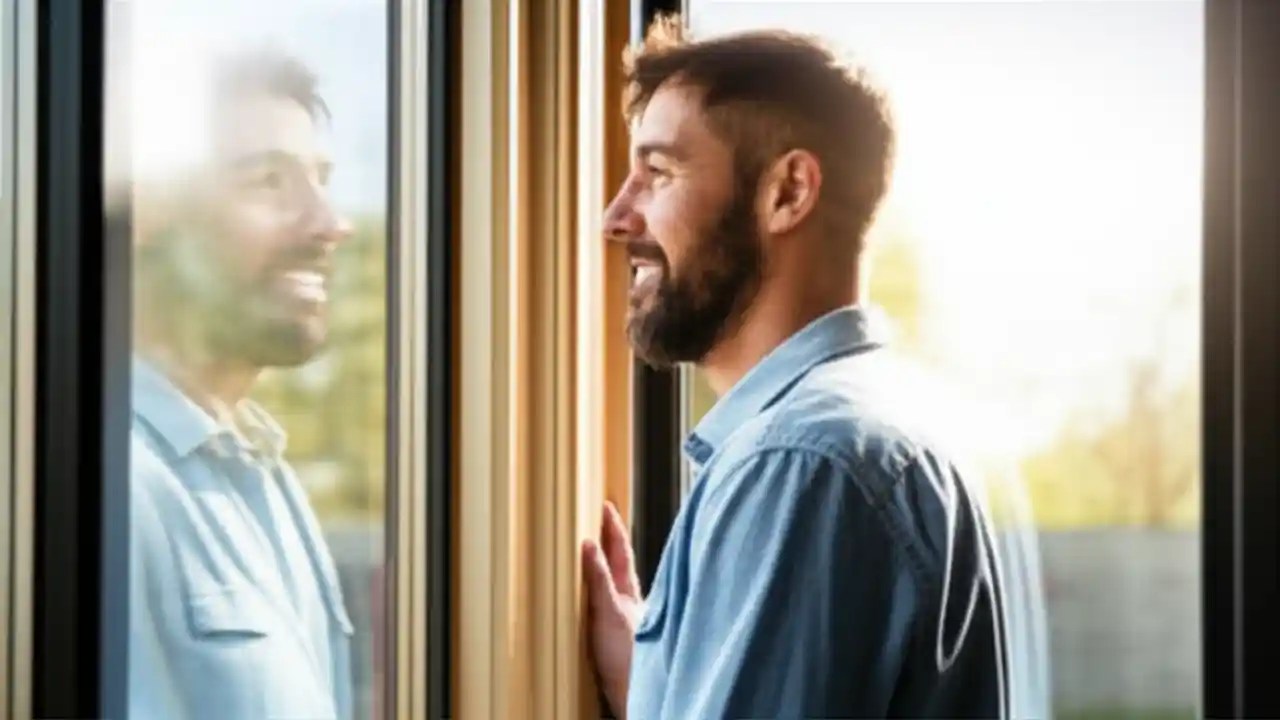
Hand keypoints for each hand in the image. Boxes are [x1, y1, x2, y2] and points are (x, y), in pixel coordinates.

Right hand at [582, 501, 643, 718]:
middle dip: (610, 540)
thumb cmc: (625, 654)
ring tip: (592, 549)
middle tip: (599, 518)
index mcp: (629, 589)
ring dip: (604, 564)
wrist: (631, 689)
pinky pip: (605, 600)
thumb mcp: (608, 611)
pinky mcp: (615, 632)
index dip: (613, 527)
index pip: (621, 549)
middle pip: (619, 562)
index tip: (606, 504)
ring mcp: (623, 616)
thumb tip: (589, 544)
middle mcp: (629, 600)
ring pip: (614, 581)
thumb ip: (599, 579)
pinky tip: (590, 595)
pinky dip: (597, 589)